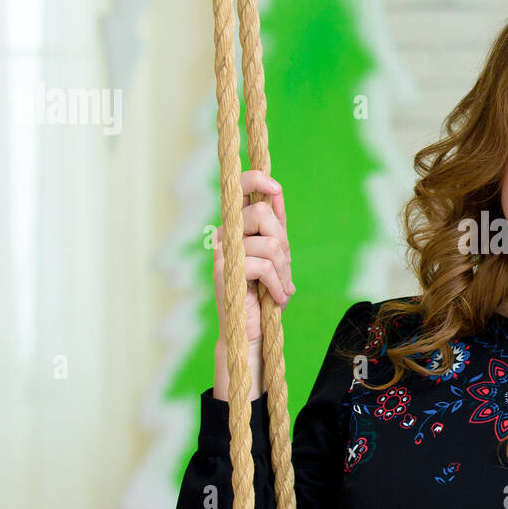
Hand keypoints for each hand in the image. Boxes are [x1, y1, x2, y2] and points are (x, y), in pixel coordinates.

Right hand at [212, 169, 294, 346]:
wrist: (251, 330)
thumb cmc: (264, 292)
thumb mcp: (277, 256)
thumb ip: (276, 228)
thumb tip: (277, 192)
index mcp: (237, 226)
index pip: (239, 189)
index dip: (257, 179)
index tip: (276, 188)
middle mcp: (225, 234)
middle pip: (262, 212)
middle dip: (283, 241)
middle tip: (283, 267)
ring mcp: (223, 252)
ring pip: (271, 243)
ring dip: (284, 270)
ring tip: (280, 287)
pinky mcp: (227, 272)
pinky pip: (265, 266)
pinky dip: (278, 285)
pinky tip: (277, 298)